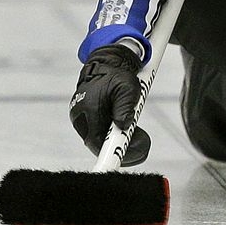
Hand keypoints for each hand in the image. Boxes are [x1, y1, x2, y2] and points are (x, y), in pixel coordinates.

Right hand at [69, 44, 150, 165]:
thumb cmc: (118, 74)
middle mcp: (82, 115)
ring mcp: (84, 117)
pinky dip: (117, 135)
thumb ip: (125, 107)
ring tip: (143, 138)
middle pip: (100, 143)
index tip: (118, 162)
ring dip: (121, 142)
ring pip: (102, 139)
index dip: (108, 154)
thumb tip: (124, 126)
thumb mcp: (127, 88)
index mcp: (89, 109)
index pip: (97, 141)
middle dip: (122, 148)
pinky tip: (134, 133)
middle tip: (144, 145)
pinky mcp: (89, 117)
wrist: (108, 63)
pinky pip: (103, 132)